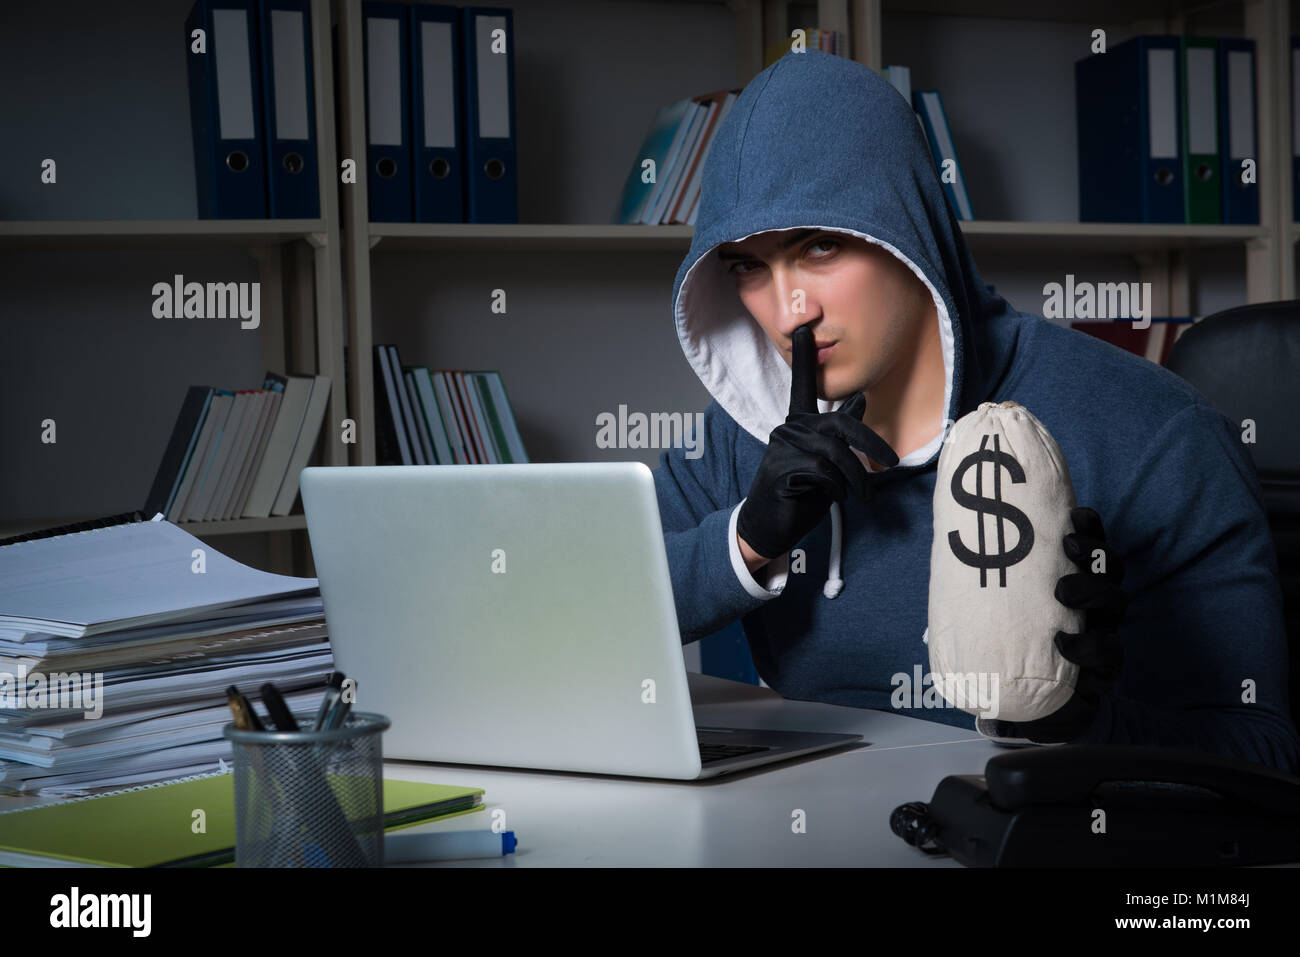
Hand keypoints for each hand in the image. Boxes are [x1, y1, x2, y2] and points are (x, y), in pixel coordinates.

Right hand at [736, 324, 897, 558]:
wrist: (768, 525)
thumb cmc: (799, 491)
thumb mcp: (822, 460)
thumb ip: (837, 433)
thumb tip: (859, 401)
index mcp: (798, 423)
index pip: (801, 384)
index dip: (802, 358)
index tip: (803, 328)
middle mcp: (790, 428)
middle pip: (840, 424)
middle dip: (872, 442)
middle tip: (892, 463)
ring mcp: (785, 448)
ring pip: (837, 453)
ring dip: (857, 478)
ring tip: (865, 496)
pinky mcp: (784, 469)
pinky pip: (826, 473)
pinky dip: (839, 489)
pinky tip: (834, 498)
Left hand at [976, 506, 1126, 743]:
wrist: (1029, 707)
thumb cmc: (1007, 650)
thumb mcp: (989, 617)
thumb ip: (974, 598)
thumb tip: (942, 554)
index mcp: (1070, 580)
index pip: (1089, 547)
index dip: (1090, 528)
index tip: (1073, 516)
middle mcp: (1092, 604)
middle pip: (1110, 568)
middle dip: (1095, 555)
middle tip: (1067, 551)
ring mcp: (1101, 633)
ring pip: (1117, 602)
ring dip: (1096, 592)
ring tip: (1063, 594)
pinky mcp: (1103, 669)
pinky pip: (1111, 654)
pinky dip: (1092, 648)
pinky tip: (1066, 645)